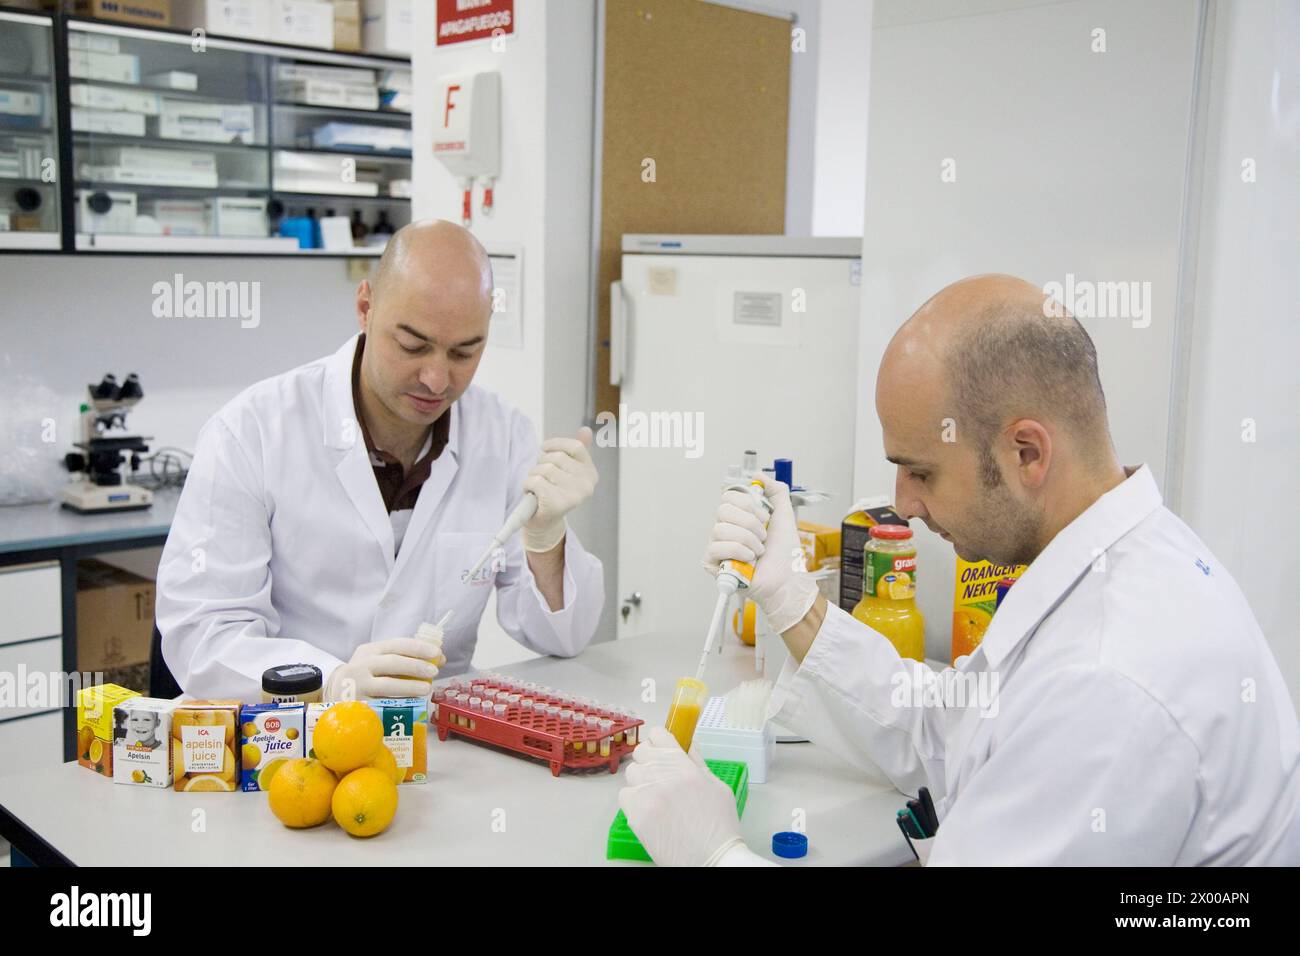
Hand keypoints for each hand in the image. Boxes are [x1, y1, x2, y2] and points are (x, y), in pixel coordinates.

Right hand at [324, 636, 441, 701]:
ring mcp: (358, 686)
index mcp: (370, 651)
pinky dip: (397, 704)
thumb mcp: (380, 661)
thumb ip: (406, 658)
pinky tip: (410, 705)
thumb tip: (439, 658)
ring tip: (426, 688)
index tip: (436, 653)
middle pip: (392, 663)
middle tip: (433, 672)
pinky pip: (381, 704)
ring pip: (387, 685)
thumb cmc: (367, 674)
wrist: (336, 692)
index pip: (396, 645)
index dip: (417, 648)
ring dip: (409, 686)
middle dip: (415, 667)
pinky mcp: (358, 705)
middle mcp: (362, 666)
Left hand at [522, 426, 598, 551]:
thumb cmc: (554, 492)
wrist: (544, 523)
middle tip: (541, 477)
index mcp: (591, 474)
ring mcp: (574, 495)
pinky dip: (527, 485)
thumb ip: (575, 452)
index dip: (556, 443)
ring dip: (533, 475)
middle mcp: (587, 485)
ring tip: (537, 487)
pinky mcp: (558, 503)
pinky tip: (532, 494)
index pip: (576, 447)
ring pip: (544, 468)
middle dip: (541, 463)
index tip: (544, 448)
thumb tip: (586, 430)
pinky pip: (536, 481)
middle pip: (556, 457)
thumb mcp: (566, 471)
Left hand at [617, 727, 745, 866]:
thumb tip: (688, 746)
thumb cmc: (719, 825)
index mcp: (682, 765)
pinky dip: (634, 800)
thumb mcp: (717, 786)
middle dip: (650, 758)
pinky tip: (649, 809)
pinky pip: (624, 796)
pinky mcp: (635, 816)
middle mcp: (660, 775)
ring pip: (631, 774)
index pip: (659, 735)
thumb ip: (698, 763)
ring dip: (642, 779)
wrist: (712, 859)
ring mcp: (645, 795)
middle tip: (660, 771)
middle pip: (641, 752)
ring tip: (656, 794)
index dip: (660, 739)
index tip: (661, 744)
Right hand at [701, 475, 818, 632]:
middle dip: (750, 523)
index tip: (764, 516)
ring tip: (759, 551)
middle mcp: (726, 530)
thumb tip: (758, 475)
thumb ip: (776, 491)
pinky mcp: (713, 564)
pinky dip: (737, 551)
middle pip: (723, 510)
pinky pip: (715, 547)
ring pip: (720, 529)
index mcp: (739, 517)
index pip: (728, 496)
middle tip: (763, 536)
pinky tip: (749, 560)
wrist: (787, 579)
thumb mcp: (785, 515)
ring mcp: (718, 546)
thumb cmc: (786, 554)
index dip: (748, 504)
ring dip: (747, 540)